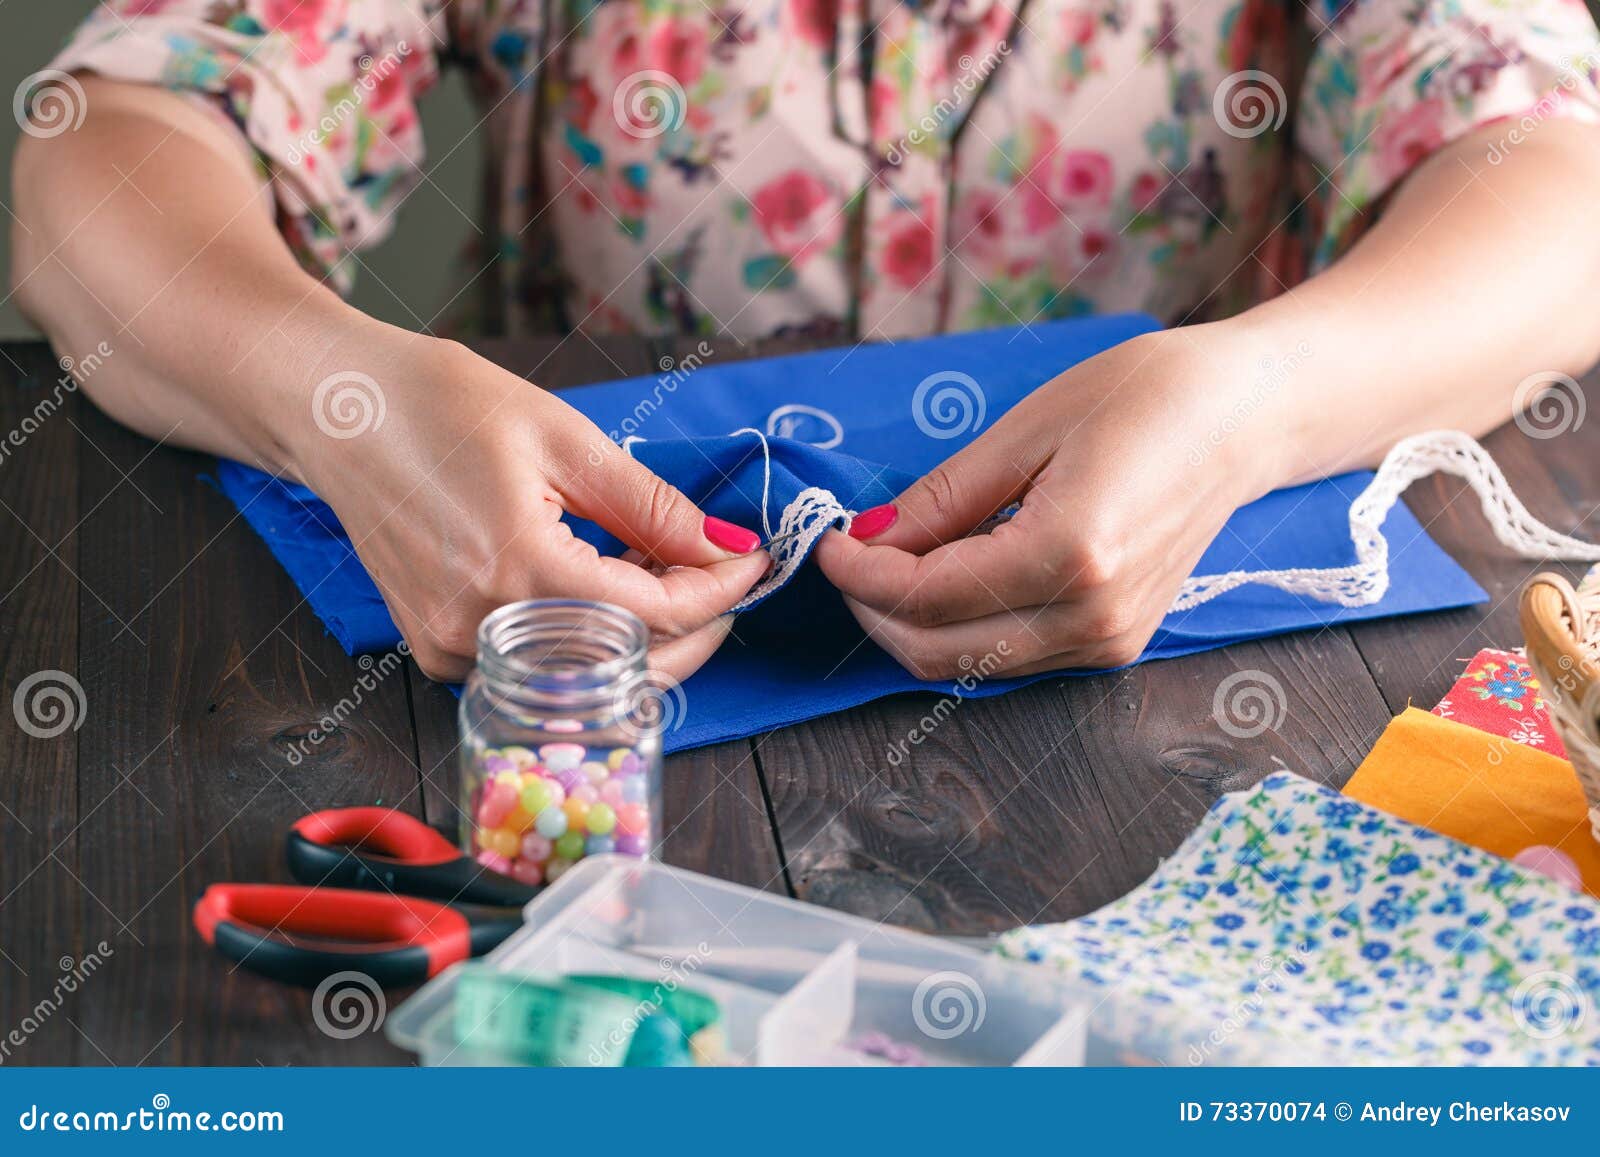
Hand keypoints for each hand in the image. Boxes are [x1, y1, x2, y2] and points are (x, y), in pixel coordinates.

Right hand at [288, 322, 768, 681]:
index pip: (655, 616)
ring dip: (641, 631)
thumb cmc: (440, 406)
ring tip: (655, 563)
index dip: (718, 591)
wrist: (339, 412)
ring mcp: (453, 649)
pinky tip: (599, 578)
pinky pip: (539, 663)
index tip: (752, 560)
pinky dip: (585, 634)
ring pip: (585, 674)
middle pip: (627, 667)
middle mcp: (481, 628)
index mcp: (518, 569)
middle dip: (693, 625)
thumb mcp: (565, 440)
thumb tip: (725, 548)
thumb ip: (652, 507)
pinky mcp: (437, 651)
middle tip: (720, 573)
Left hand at [814, 323, 1287, 678]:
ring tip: (895, 557)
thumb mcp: (1028, 429)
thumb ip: (944, 499)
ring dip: (912, 623)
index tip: (828, 539)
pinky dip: (960, 627)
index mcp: (1074, 554)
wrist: (1246, 419)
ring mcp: (1108, 641)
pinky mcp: (1113, 644)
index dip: (860, 576)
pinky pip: (1008, 657)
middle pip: (937, 651)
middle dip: (874, 610)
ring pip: (967, 667)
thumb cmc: (1148, 396)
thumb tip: (868, 539)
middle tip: (852, 551)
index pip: (927, 597)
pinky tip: (951, 571)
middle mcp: (1093, 616)